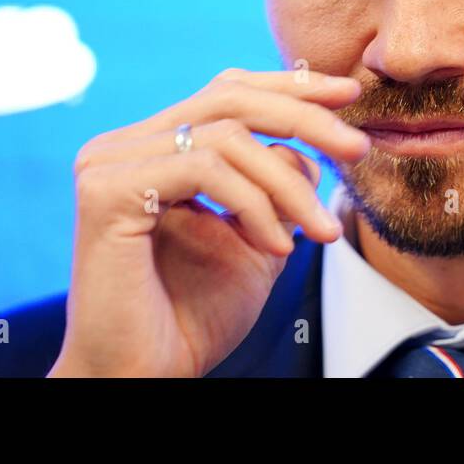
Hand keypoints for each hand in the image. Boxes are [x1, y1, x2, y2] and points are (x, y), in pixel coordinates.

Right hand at [46, 68, 368, 376]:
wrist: (146, 377)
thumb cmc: (193, 318)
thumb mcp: (258, 238)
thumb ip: (281, 186)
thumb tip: (312, 148)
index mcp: (154, 147)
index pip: (227, 93)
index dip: (290, 86)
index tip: (349, 94)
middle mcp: (125, 145)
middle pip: (229, 100)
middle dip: (305, 118)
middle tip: (357, 148)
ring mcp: (109, 163)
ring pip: (227, 137)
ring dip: (290, 184)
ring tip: (320, 231)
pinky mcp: (106, 190)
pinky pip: (203, 169)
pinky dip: (253, 204)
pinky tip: (275, 246)